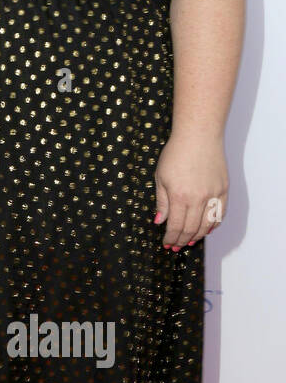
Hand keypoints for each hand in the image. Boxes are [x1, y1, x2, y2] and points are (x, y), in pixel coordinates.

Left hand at [153, 133, 227, 249]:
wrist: (198, 136)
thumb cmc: (175, 153)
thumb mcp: (160, 177)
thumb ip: (161, 202)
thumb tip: (160, 222)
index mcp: (179, 196)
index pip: (175, 226)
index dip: (171, 238)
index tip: (166, 243)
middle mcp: (198, 199)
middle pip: (191, 229)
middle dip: (182, 240)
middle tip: (176, 246)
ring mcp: (213, 195)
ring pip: (207, 224)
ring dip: (197, 236)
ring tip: (189, 241)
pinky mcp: (224, 189)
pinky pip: (220, 214)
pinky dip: (213, 224)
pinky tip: (206, 229)